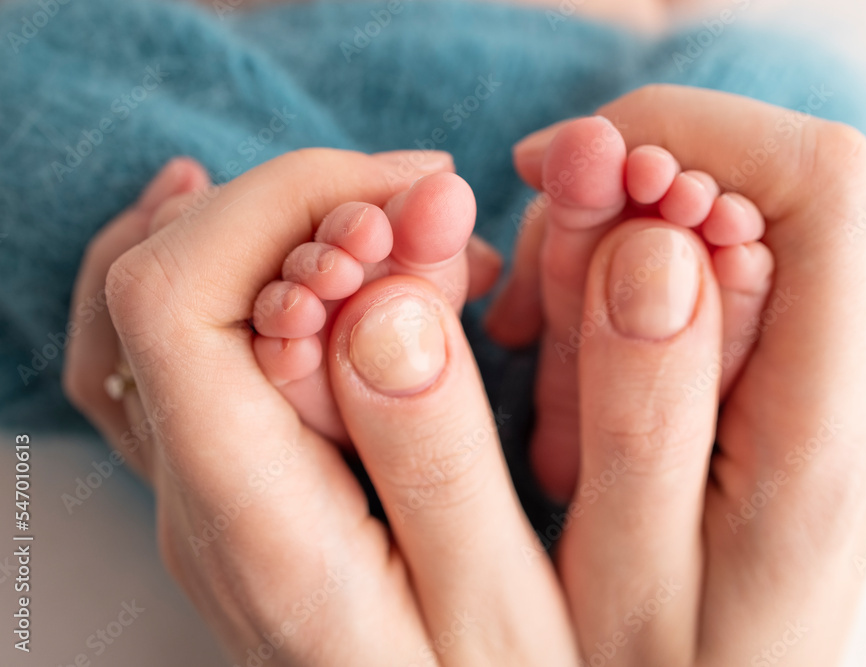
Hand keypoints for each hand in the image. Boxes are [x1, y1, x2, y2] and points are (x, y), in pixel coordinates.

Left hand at [63, 149, 578, 665]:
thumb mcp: (494, 605)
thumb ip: (438, 458)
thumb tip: (386, 296)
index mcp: (255, 524)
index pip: (174, 299)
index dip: (283, 203)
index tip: (415, 194)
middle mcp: (200, 499)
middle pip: (173, 282)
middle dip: (309, 207)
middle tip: (440, 216)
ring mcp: (206, 489)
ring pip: (167, 306)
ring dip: (283, 232)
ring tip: (390, 219)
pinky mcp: (240, 482)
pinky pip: (184, 349)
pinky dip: (235, 270)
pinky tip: (282, 248)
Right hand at [494, 85, 865, 664]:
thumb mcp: (627, 578)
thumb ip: (643, 414)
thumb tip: (654, 245)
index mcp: (825, 425)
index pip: (817, 184)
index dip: (691, 132)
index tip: (563, 167)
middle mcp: (837, 385)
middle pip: (756, 199)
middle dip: (618, 204)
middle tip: (516, 297)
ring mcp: (801, 385)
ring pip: (713, 239)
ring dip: (599, 256)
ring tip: (526, 350)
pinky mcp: (760, 393)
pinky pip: (688, 294)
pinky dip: (604, 296)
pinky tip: (551, 364)